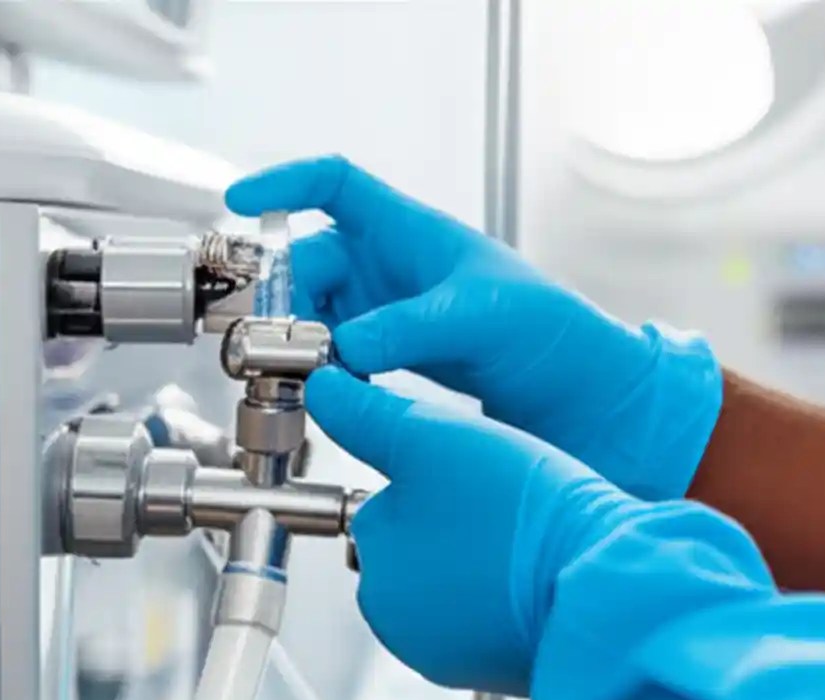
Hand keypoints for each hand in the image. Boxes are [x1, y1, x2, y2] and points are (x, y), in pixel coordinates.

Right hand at [226, 156, 720, 499]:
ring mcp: (392, 311)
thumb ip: (407, 327)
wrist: (582, 392)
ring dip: (299, 338)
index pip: (337, 186)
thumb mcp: (477, 317)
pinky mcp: (396, 354)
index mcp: (413, 233)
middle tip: (273, 335)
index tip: (242, 200)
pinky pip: (339, 353)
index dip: (286, 183)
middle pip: (311, 263)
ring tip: (298, 369)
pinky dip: (325, 369)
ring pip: (318, 313)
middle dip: (285, 293)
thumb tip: (344, 346)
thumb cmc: (550, 330)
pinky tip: (330, 389)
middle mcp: (395, 268)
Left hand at [304, 366, 642, 694]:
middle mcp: (396, 619)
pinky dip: (502, 585)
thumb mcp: (433, 437)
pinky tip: (531, 563)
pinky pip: (484, 607)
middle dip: (451, 516)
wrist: (600, 579)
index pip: (385, 503)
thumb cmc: (523, 511)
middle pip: (415, 542)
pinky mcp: (491, 659)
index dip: (432, 474)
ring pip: (450, 573)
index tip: (472, 471)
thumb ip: (368, 414)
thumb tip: (324, 392)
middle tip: (500, 499)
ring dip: (476, 550)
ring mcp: (444, 647)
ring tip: (519, 530)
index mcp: (373, 562)